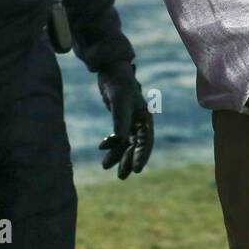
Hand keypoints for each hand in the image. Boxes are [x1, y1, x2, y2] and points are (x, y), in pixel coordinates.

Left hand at [97, 62, 153, 178]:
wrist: (110, 72)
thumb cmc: (118, 85)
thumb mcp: (119, 102)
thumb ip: (120, 121)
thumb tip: (120, 141)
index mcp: (145, 117)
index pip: (146, 140)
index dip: (142, 155)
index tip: (137, 170)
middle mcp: (141, 121)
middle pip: (137, 145)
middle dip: (129, 160)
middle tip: (121, 176)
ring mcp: (131, 121)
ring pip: (126, 143)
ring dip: (117, 155)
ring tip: (106, 166)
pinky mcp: (122, 120)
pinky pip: (118, 137)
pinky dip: (111, 144)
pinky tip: (102, 148)